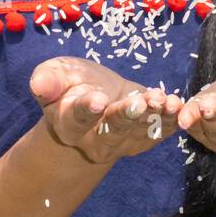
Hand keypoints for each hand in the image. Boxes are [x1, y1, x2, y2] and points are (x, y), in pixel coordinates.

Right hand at [29, 56, 182, 164]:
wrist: (95, 95)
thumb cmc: (71, 83)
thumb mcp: (56, 74)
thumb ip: (48, 80)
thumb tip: (38, 83)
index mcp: (69, 125)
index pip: (77, 119)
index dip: (87, 109)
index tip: (98, 99)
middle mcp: (95, 140)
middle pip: (111, 132)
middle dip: (125, 117)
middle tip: (137, 103)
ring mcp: (123, 142)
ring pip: (139, 132)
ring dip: (153, 116)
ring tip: (162, 99)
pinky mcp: (144, 138)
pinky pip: (159, 132)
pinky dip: (170, 120)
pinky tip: (177, 104)